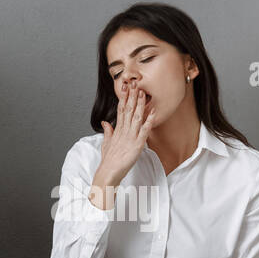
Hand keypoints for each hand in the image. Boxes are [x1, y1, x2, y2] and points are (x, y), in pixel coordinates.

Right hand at [93, 81, 154, 196]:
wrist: (108, 173)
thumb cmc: (108, 161)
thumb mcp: (106, 144)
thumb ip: (108, 132)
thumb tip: (105, 122)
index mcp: (117, 131)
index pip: (120, 110)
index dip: (123, 98)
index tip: (125, 88)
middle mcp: (123, 131)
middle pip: (127, 110)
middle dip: (131, 97)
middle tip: (135, 84)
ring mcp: (130, 137)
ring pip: (135, 117)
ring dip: (139, 105)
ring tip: (143, 93)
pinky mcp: (137, 145)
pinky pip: (144, 130)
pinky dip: (149, 121)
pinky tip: (152, 112)